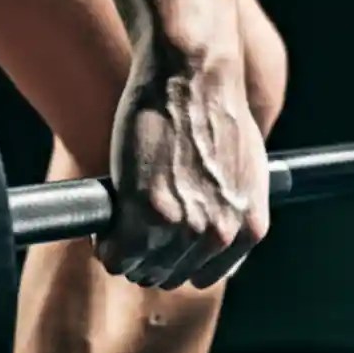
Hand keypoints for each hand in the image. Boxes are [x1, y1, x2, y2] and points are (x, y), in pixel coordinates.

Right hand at [96, 57, 269, 289]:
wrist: (194, 75)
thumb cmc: (216, 111)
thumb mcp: (247, 169)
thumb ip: (235, 208)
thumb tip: (217, 235)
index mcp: (249, 228)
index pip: (203, 276)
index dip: (176, 259)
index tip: (160, 242)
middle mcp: (219, 234)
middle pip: (168, 276)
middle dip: (147, 256)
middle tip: (132, 228)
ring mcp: (183, 226)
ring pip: (139, 269)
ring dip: (124, 251)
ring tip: (118, 224)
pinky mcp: (145, 210)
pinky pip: (114, 255)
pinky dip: (104, 245)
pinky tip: (105, 226)